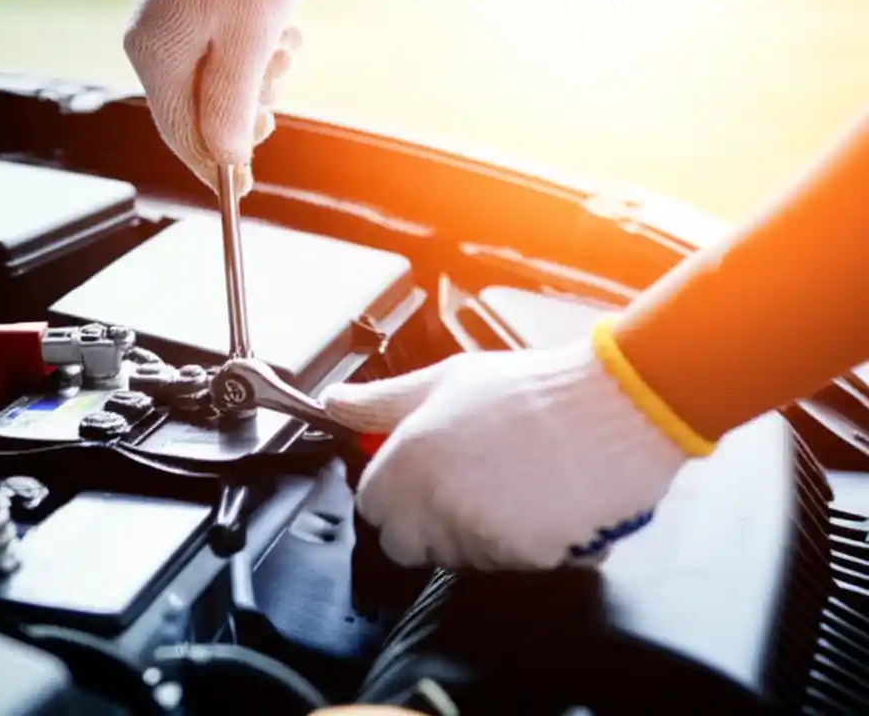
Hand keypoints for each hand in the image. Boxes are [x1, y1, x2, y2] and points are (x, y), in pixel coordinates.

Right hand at [124, 0, 301, 194]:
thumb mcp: (247, 41)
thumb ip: (231, 105)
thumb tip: (226, 161)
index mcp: (157, 55)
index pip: (179, 134)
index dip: (212, 167)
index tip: (243, 188)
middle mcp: (155, 42)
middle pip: (199, 109)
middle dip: (245, 110)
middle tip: (273, 91)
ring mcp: (171, 24)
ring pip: (218, 79)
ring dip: (259, 75)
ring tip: (284, 48)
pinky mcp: (194, 9)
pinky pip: (225, 49)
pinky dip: (257, 51)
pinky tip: (281, 34)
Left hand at [319, 341, 688, 569]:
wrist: (612, 406)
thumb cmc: (530, 389)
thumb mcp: (444, 381)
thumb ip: (380, 402)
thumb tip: (334, 402)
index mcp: (407, 462)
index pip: (372, 508)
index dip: (396, 492)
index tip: (423, 475)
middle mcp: (434, 505)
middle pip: (408, 545)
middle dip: (428, 525)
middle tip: (469, 485)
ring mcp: (478, 536)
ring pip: (459, 557)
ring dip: (479, 534)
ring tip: (515, 483)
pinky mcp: (523, 558)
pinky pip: (510, 565)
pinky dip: (525, 544)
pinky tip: (544, 502)